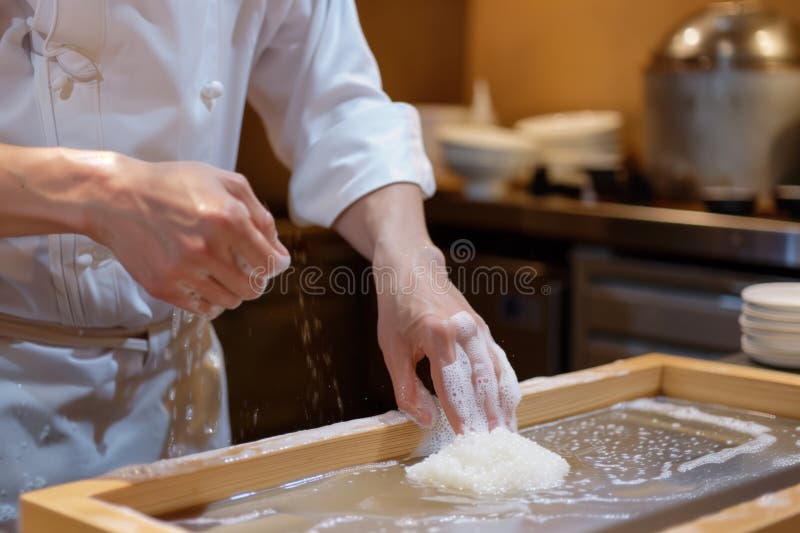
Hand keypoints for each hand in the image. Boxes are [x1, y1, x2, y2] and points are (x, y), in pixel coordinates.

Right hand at [85, 155, 289, 315]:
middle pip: (254, 288)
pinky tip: (203, 281)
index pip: (271, 263)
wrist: (116, 197)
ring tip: (222, 271)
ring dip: (233, 290)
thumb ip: (258, 214)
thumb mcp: (224, 182)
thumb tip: (278, 248)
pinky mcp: (164, 287)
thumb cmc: (174, 185)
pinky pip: (203, 309)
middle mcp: (208, 248)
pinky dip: (209, 300)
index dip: (277, 264)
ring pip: (230, 302)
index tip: (272, 261)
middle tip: (246, 267)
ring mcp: (184, 271)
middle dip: (256, 279)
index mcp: (229, 219)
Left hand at [373, 242, 520, 433]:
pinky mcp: (484, 330)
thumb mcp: (392, 349)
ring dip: (503, 406)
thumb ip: (407, 388)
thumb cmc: (397, 308)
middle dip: (489, 417)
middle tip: (494, 447)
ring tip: (507, 435)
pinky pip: (500, 362)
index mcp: (438, 334)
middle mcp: (465, 331)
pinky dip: (506, 387)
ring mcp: (479, 330)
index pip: (453, 384)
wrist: (412, 268)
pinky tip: (510, 407)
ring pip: (497, 374)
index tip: (467, 441)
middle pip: (482, 382)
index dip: (461, 415)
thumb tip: (426, 420)